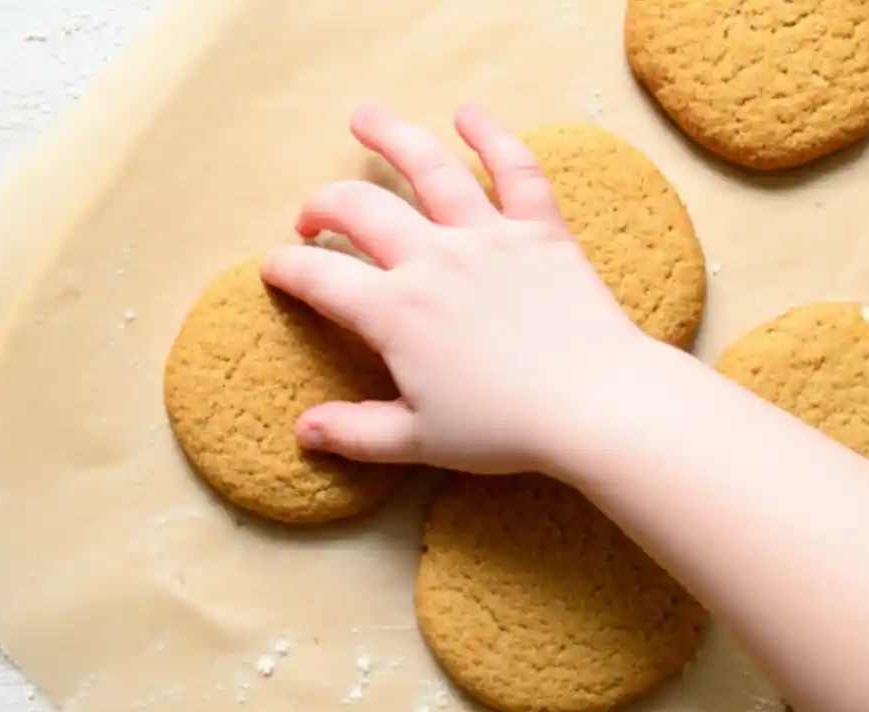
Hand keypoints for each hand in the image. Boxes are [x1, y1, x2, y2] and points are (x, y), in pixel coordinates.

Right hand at [261, 104, 648, 474]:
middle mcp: (432, 260)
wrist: (595, 406)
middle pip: (360, 209)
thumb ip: (354, 433)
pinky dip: (492, 136)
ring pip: (428, 169)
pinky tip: (469, 113)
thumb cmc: (504, 428)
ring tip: (363, 116)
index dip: (286, 268)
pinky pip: (515, 170)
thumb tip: (303, 430)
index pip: (319, 278)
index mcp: (394, 312)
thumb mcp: (417, 440)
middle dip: (323, 204)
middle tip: (311, 216)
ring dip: (391, 136)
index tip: (273, 267)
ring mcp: (486, 237)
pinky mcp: (538, 230)